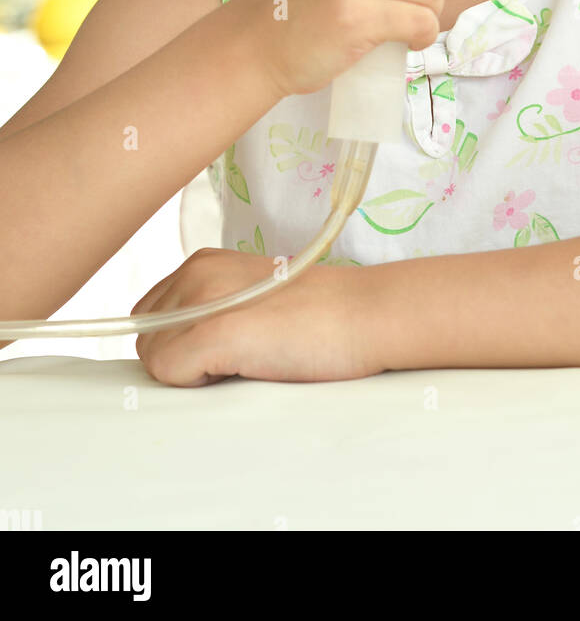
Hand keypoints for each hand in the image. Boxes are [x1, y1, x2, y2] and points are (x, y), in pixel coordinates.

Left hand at [130, 248, 383, 386]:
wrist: (365, 314)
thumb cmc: (318, 316)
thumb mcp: (248, 299)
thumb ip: (207, 311)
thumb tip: (167, 351)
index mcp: (202, 262)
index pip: (149, 315)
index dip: (177, 341)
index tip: (221, 346)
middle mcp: (195, 271)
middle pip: (146, 338)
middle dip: (179, 357)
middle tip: (236, 355)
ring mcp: (203, 300)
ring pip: (153, 358)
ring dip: (190, 373)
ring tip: (244, 359)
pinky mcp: (215, 331)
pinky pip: (169, 374)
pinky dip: (197, 384)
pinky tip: (242, 367)